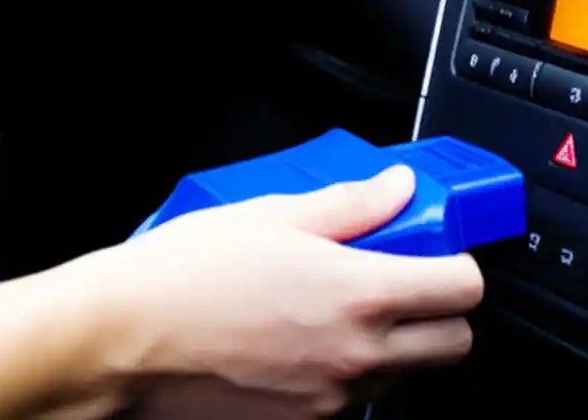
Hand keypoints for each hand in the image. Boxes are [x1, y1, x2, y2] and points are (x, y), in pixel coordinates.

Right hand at [103, 165, 484, 416]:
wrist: (124, 340)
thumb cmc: (186, 275)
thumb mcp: (272, 216)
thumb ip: (350, 205)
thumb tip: (397, 189)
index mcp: (359, 294)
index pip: (463, 289)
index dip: (457, 264)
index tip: (436, 251)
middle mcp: (357, 354)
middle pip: (455, 344)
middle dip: (442, 311)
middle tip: (404, 281)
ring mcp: (333, 396)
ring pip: (408, 375)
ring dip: (396, 344)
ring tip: (341, 309)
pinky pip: (357, 399)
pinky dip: (350, 372)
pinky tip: (306, 341)